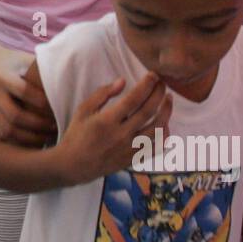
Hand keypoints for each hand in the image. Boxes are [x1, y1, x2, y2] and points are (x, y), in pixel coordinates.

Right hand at [0, 47, 55, 146]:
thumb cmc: (14, 61)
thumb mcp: (27, 60)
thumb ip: (42, 70)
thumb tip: (71, 77)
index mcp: (3, 76)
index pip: (24, 92)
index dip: (43, 104)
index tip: (59, 109)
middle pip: (15, 115)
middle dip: (38, 125)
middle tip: (56, 127)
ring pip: (7, 129)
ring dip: (29, 137)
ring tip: (47, 137)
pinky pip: (3, 134)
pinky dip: (19, 140)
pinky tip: (34, 140)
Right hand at [56, 72, 172, 185]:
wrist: (74, 165)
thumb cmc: (76, 134)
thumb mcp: (83, 110)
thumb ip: (102, 94)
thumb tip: (123, 81)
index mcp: (107, 120)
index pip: (133, 99)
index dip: (146, 85)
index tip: (153, 75)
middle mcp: (122, 135)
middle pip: (148, 112)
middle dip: (158, 94)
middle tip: (163, 84)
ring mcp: (129, 149)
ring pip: (157, 130)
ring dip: (166, 113)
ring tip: (168, 100)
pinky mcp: (133, 159)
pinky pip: (155, 149)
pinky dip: (164, 137)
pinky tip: (166, 125)